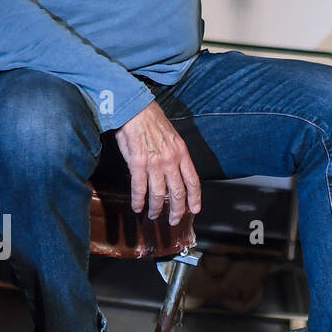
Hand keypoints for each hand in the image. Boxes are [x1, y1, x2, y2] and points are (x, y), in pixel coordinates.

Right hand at [114, 101, 201, 224]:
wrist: (136, 111)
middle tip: (174, 220)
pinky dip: (138, 201)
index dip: (195, 198)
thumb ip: (175, 156)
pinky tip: (137, 207)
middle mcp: (171, 161)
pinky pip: (139, 188)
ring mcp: (154, 164)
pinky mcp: (138, 164)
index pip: (193, 180)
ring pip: (159, 194)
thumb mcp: (173, 137)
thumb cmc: (153, 121)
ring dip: (157, 208)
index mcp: (182, 153)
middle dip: (177, 209)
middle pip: (178, 192)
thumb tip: (175, 173)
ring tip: (154, 215)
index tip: (195, 210)